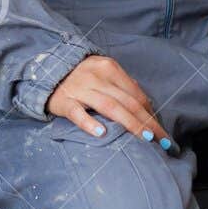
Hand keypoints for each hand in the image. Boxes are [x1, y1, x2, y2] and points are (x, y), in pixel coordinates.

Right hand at [47, 55, 173, 149]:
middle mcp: (97, 77)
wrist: (46, 69)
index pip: (136, 94)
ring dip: (129, 123)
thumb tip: (145, 103)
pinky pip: (77, 113)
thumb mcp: (103, 72)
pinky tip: (101, 133)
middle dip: (146, 122)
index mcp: (110, 68)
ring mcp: (80, 89)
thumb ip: (122, 85)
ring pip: (109, 106)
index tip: (161, 131)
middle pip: (127, 101)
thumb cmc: (80, 75)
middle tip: (160, 140)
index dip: (151, 113)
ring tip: (144, 138)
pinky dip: (89, 123)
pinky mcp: (64, 101)